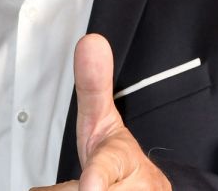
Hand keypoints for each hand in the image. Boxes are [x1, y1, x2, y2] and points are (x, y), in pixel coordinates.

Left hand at [31, 35, 169, 190]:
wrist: (146, 189)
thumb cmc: (119, 159)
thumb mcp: (104, 122)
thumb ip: (94, 86)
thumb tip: (91, 42)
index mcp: (123, 160)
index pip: (108, 168)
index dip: (98, 179)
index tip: (91, 186)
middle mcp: (136, 188)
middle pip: (84, 189)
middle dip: (71, 188)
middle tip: (82, 181)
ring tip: (84, 186)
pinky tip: (79, 188)